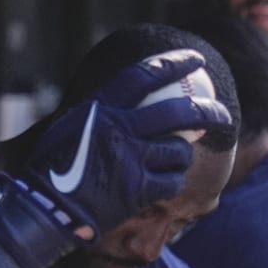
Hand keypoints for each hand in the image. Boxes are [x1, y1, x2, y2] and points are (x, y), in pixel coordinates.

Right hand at [14, 50, 230, 240]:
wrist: (44, 209)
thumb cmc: (52, 169)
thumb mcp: (70, 128)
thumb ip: (98, 113)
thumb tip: (121, 97)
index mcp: (100, 107)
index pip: (144, 76)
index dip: (173, 64)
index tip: (195, 59)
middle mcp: (118, 128)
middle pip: (177, 112)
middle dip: (208, 111)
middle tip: (223, 113)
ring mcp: (130, 158)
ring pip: (178, 150)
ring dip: (180, 157)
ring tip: (171, 163)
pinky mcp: (138, 189)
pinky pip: (172, 181)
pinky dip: (171, 183)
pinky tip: (160, 186)